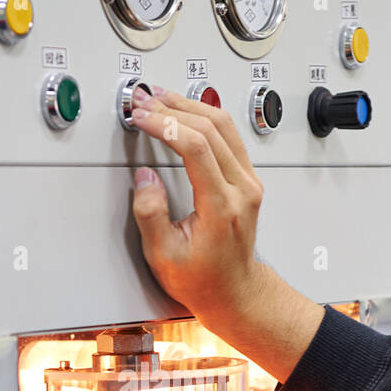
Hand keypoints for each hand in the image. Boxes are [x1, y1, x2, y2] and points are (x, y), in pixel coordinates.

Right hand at [127, 86, 322, 382]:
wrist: (232, 291)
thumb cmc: (201, 279)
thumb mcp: (163, 255)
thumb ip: (151, 214)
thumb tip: (145, 176)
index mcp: (222, 207)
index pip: (197, 147)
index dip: (165, 125)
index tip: (140, 117)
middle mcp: (242, 190)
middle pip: (211, 128)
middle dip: (173, 109)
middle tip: (143, 102)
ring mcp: (249, 183)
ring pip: (225, 126)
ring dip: (190, 106)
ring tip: (160, 99)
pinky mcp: (248, 180)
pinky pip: (230, 136)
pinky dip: (204, 117)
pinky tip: (184, 112)